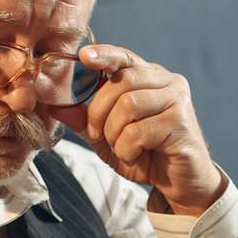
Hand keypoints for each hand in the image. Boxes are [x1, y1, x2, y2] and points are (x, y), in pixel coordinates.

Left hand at [52, 45, 224, 214]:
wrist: (179, 183)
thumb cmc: (146, 155)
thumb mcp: (108, 138)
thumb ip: (86, 121)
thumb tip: (55, 107)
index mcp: (149, 78)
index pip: (124, 57)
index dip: (103, 54)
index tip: (83, 56)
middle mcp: (167, 82)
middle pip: (121, 82)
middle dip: (99, 112)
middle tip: (98, 135)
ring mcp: (177, 100)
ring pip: (128, 105)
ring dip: (114, 134)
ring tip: (122, 148)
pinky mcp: (181, 123)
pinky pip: (139, 131)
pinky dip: (127, 149)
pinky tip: (136, 155)